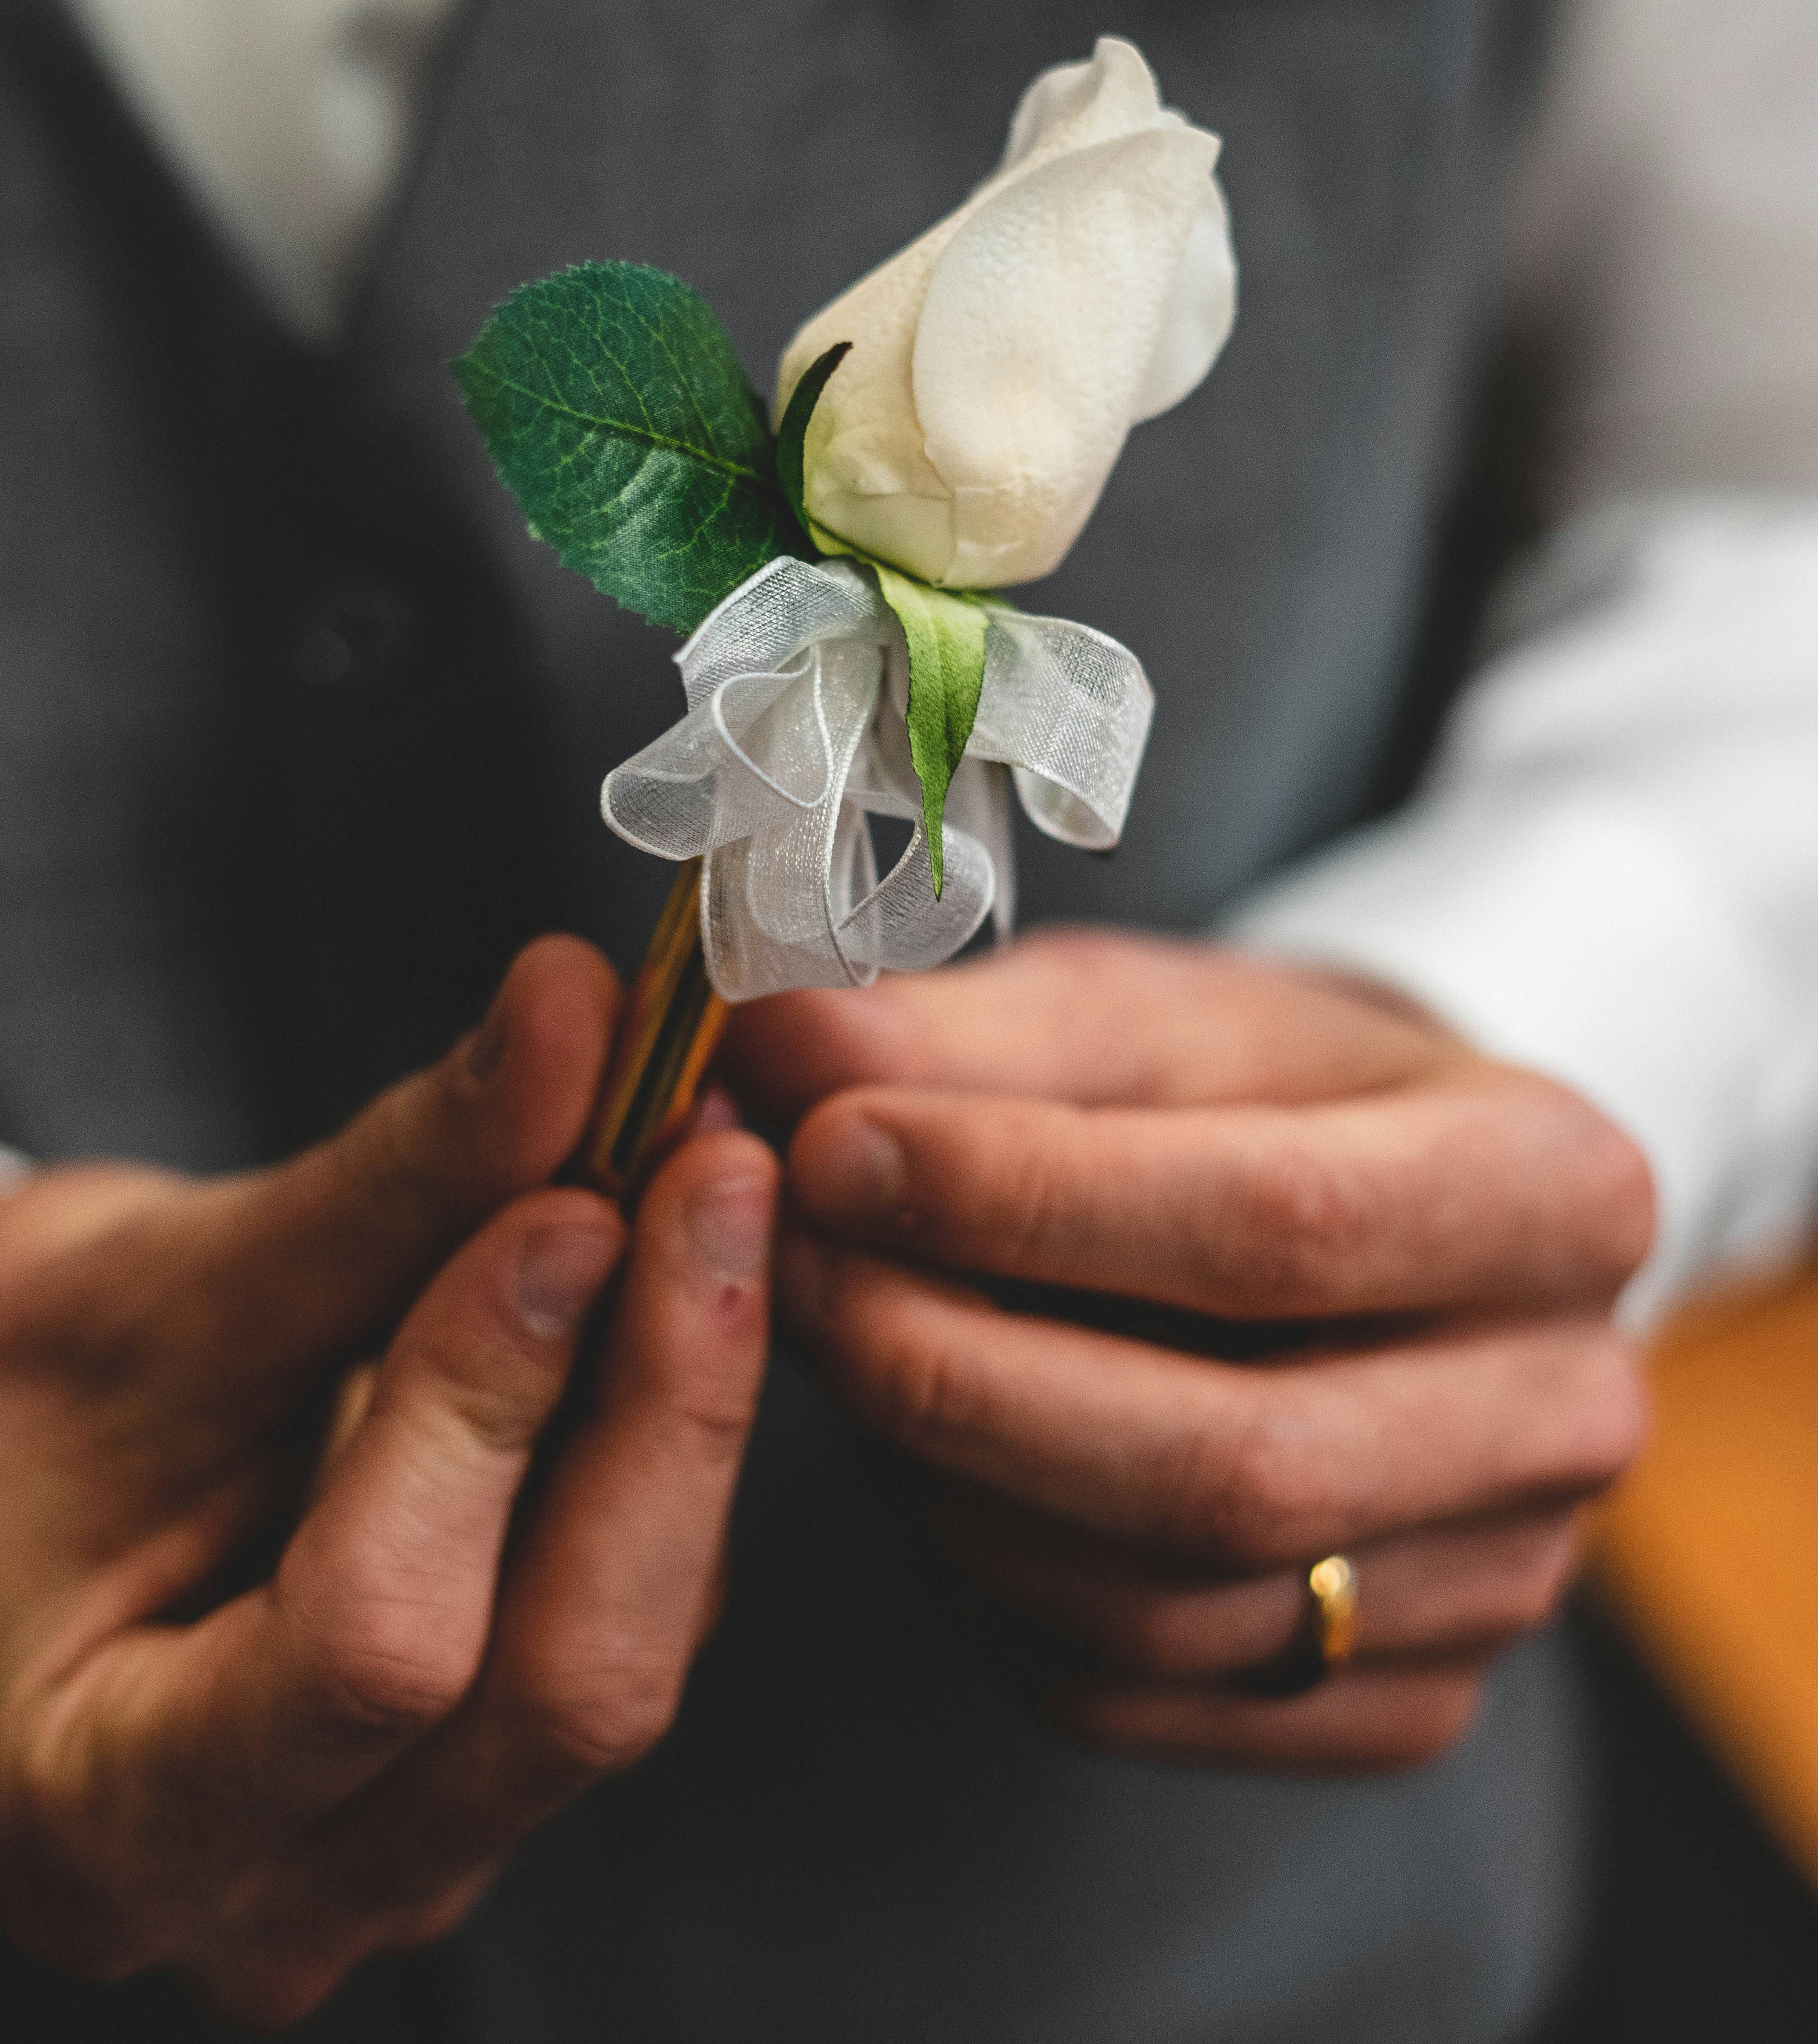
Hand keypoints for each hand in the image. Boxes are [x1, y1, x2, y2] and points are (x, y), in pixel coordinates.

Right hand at [0, 937, 775, 2024]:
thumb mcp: (159, 1298)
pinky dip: (658, 1445)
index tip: (572, 1200)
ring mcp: (404, 1851)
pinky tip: (665, 1294)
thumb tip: (566, 1015)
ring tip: (701, 1194)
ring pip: (622, 1651)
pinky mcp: (485, 1773)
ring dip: (686, 1405)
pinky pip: (623, 1619)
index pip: (376, 1651)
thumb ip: (383, 1183)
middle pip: (561, 1687)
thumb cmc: (3, 1414)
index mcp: (124, 1815)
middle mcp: (290, 1889)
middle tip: (715, 1167)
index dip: (489, 1409)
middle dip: (664, 1401)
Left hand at [728, 929, 1650, 1770]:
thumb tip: (783, 1044)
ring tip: (839, 1348)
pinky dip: (990, 1588)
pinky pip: (1140, 1690)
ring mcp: (1497, 1581)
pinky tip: (930, 1463)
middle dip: (957, 1373)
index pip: (1281, 1228)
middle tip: (790, 1269)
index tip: (832, 1150)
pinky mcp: (1400, 1697)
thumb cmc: (1264, 1088)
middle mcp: (1564, 1410)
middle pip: (1233, 1463)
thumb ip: (976, 1030)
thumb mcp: (1150, 1010)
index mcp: (1556, 1191)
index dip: (1026, 1200)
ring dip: (948, 1486)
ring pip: (1168, 1604)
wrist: (1381, 1214)